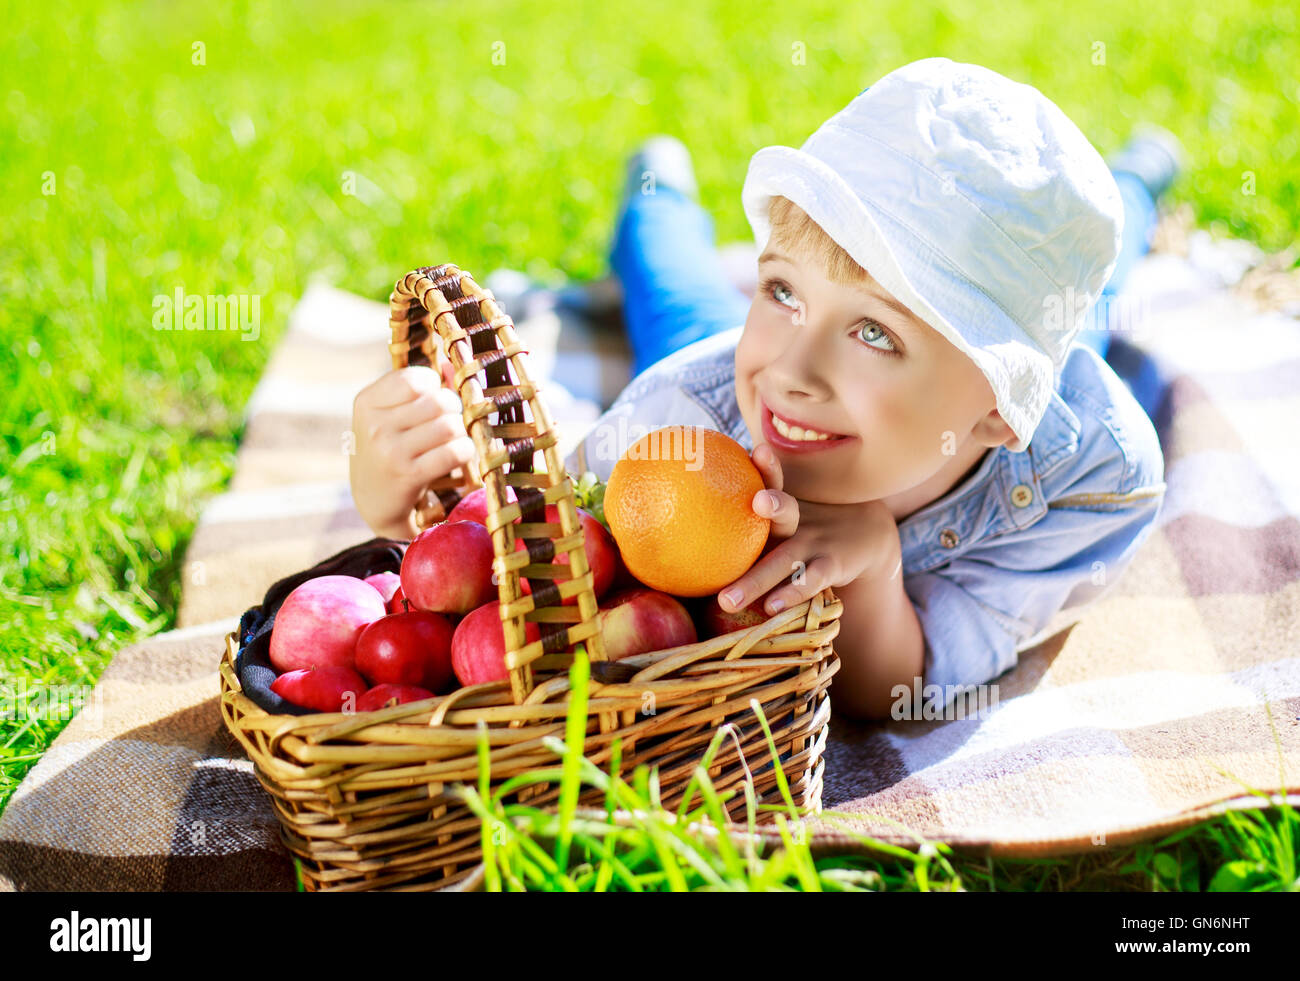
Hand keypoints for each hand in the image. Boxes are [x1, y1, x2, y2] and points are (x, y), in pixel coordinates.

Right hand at [349, 364, 477, 537]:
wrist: (374, 500)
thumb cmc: (388, 448)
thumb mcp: (389, 414)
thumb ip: (419, 387)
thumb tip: (454, 365)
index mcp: (367, 402)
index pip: (416, 379)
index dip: (434, 388)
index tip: (430, 402)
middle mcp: (374, 424)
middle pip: (439, 401)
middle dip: (453, 410)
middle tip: (448, 423)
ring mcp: (389, 450)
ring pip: (450, 425)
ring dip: (460, 433)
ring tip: (451, 440)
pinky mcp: (408, 475)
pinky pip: (455, 451)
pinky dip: (464, 452)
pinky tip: (457, 456)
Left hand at [718, 442, 901, 615]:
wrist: (866, 536)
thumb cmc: (807, 523)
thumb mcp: (788, 511)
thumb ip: (751, 505)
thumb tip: (692, 499)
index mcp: (782, 507)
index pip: (775, 480)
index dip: (768, 466)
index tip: (759, 451)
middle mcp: (797, 524)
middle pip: (783, 514)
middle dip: (773, 505)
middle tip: (758, 501)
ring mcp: (814, 547)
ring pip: (785, 562)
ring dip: (757, 580)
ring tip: (727, 601)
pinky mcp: (831, 568)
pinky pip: (810, 583)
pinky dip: (792, 594)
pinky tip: (771, 607)